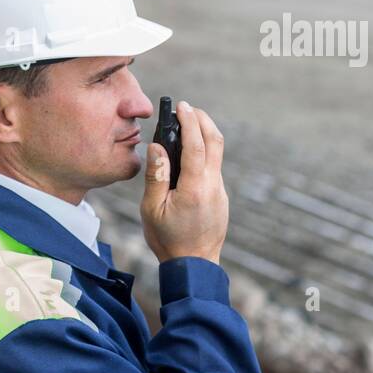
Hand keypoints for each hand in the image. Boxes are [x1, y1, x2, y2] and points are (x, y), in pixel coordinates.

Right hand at [140, 101, 228, 264]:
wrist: (195, 265)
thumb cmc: (169, 240)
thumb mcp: (152, 210)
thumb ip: (155, 176)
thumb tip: (157, 146)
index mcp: (195, 187)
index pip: (196, 144)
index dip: (189, 121)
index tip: (181, 106)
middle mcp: (213, 185)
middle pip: (215, 141)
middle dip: (203, 119)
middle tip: (187, 109)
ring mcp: (220, 190)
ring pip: (217, 153)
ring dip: (205, 134)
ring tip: (186, 126)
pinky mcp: (221, 196)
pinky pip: (215, 167)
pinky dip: (205, 151)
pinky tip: (190, 154)